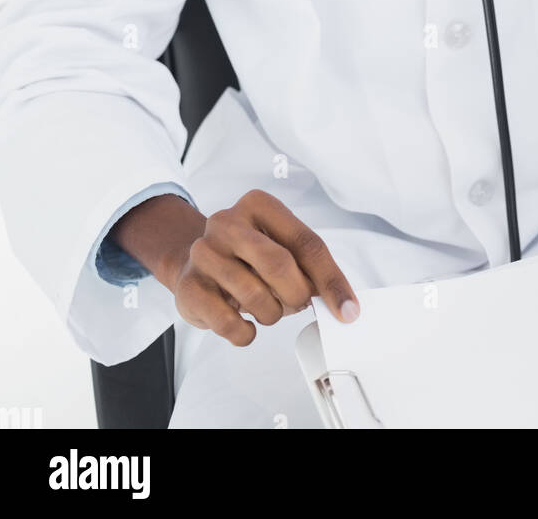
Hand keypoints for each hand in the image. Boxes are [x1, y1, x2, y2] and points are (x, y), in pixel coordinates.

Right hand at [167, 189, 359, 346]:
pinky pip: (229, 323)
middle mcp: (228, 222)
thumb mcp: (279, 247)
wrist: (193, 263)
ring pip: (255, 296)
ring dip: (271, 313)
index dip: (332, 280)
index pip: (307, 242)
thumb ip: (309, 267)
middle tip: (298, 303)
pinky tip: (245, 324)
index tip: (348, 310)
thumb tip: (342, 304)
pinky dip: (246, 333)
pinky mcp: (189, 286)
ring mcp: (204, 252)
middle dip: (298, 295)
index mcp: (259, 204)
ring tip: (267, 308)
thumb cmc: (247, 257)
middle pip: (279, 264)